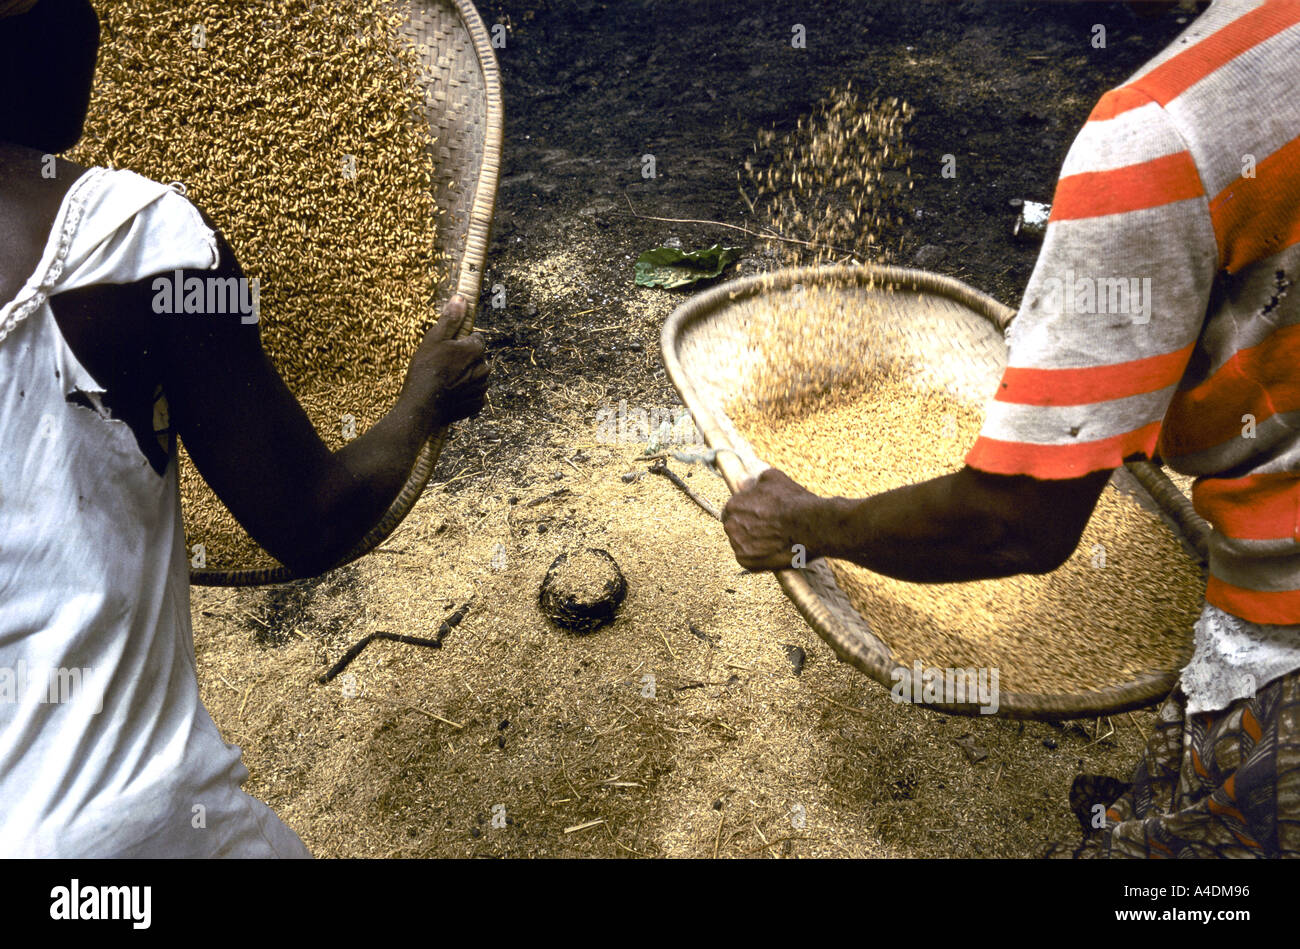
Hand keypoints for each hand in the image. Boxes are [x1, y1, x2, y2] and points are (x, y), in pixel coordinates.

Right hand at [404, 295, 488, 428]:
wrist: (422, 407)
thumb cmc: (426, 371)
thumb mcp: (434, 339)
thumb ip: (450, 319)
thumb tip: (460, 298)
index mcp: (476, 350)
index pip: (476, 339)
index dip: (461, 342)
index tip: (447, 349)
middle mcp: (484, 369)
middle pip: (477, 358)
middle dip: (464, 360)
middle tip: (443, 366)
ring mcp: (481, 389)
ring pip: (476, 376)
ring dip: (465, 376)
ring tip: (444, 381)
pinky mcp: (476, 404)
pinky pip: (473, 394)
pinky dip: (463, 393)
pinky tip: (448, 394)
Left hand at [721, 467, 827, 570]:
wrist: (810, 526)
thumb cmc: (794, 501)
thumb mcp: (774, 478)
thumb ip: (755, 482)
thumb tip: (747, 484)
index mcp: (733, 505)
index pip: (733, 511)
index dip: (747, 514)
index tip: (759, 517)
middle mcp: (731, 526)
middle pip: (735, 528)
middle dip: (748, 528)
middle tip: (769, 529)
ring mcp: (737, 545)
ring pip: (742, 545)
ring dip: (754, 544)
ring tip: (775, 541)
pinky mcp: (747, 561)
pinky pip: (749, 560)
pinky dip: (760, 558)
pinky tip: (775, 551)